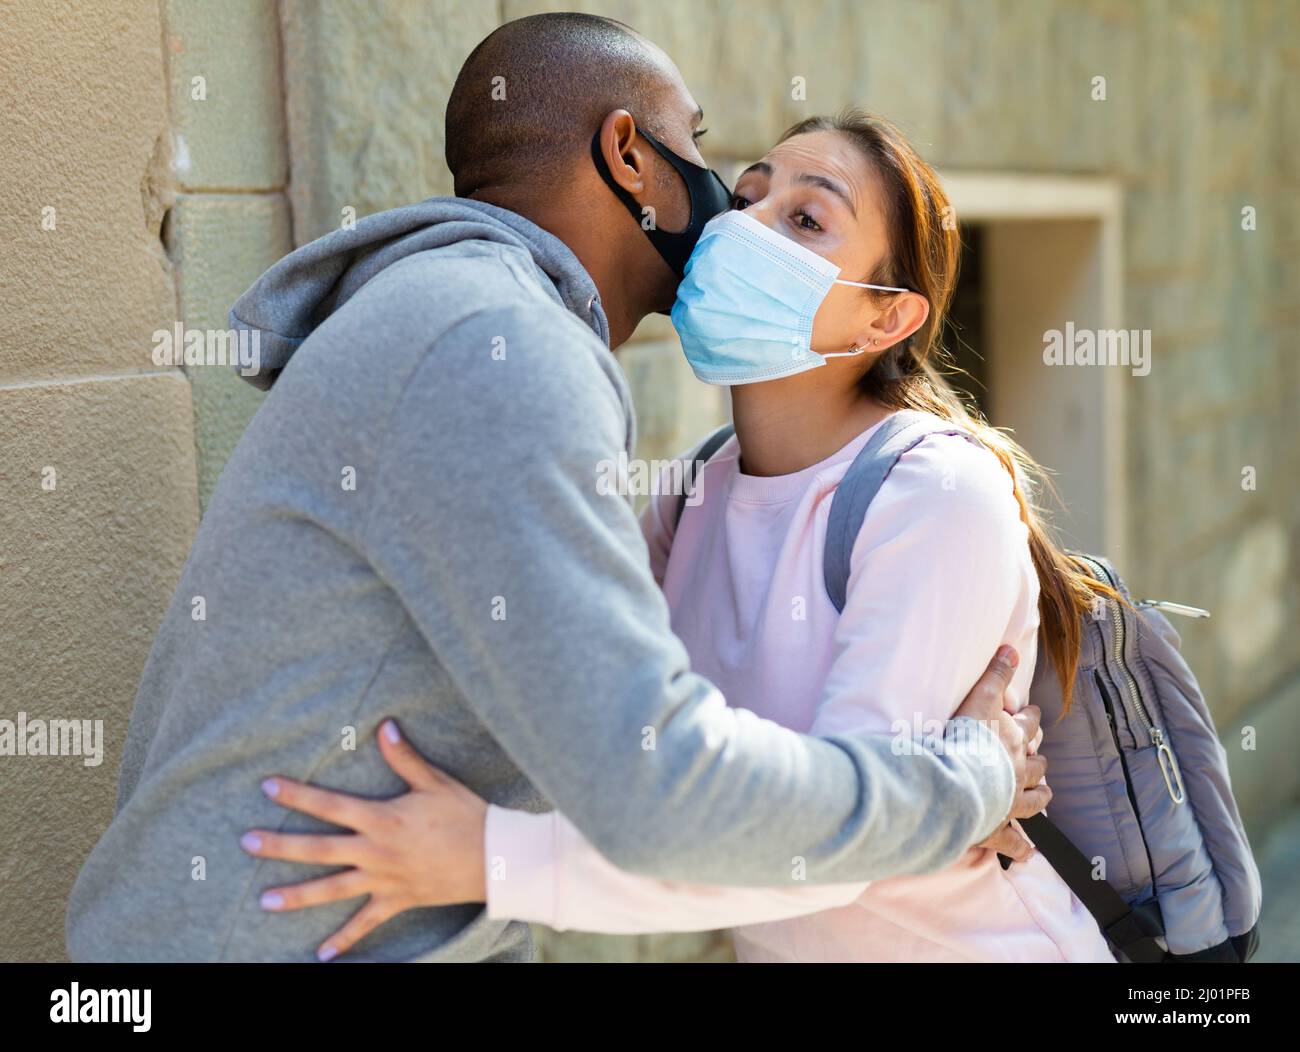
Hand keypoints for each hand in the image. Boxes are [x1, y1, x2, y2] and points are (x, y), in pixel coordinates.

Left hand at [240, 719, 487, 961]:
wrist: (494, 858)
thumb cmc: (465, 815)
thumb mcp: (435, 781)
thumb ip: (404, 758)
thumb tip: (383, 727)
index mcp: (382, 818)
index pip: (330, 805)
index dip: (297, 796)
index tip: (267, 788)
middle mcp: (376, 851)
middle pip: (318, 849)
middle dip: (280, 846)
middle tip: (245, 843)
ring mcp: (384, 879)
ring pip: (332, 889)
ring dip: (297, 896)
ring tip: (263, 901)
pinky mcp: (397, 900)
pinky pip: (366, 923)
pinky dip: (345, 939)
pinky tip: (322, 954)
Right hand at [952, 646, 1050, 861]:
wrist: (959, 781)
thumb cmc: (966, 740)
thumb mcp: (980, 699)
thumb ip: (994, 675)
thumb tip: (1011, 647)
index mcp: (1012, 740)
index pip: (1027, 725)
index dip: (1030, 719)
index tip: (1031, 714)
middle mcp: (1017, 770)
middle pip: (1036, 763)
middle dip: (1037, 759)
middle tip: (1038, 758)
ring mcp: (1010, 801)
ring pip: (1034, 799)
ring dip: (1039, 796)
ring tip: (1045, 795)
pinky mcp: (998, 826)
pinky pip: (1013, 840)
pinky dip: (1021, 846)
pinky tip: (1028, 853)